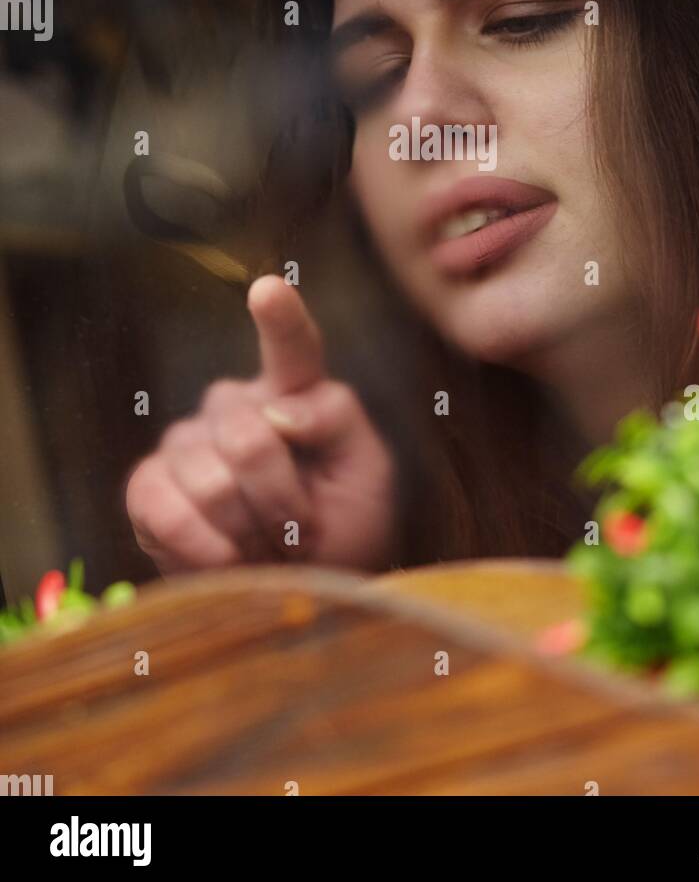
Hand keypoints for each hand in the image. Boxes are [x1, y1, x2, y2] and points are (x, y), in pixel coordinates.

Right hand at [126, 276, 396, 574]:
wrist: (303, 591)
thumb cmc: (342, 524)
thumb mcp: (368, 471)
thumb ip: (338, 420)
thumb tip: (278, 410)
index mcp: (294, 390)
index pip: (291, 347)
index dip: (280, 318)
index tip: (268, 291)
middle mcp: (234, 405)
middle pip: (248, 437)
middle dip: (283, 499)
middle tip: (301, 530)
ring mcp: (185, 443)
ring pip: (209, 480)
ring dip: (251, 531)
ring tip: (268, 544)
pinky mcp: (148, 488)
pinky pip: (163, 508)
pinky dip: (204, 548)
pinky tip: (228, 558)